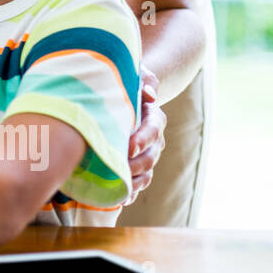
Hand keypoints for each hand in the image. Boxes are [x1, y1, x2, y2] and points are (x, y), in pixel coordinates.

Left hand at [124, 68, 166, 205]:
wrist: (120, 97)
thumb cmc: (126, 83)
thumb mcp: (136, 73)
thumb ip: (145, 78)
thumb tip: (149, 93)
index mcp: (153, 117)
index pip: (153, 129)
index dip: (143, 139)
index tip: (129, 147)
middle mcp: (153, 138)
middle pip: (151, 156)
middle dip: (137, 165)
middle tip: (119, 170)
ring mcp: (146, 153)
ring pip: (147, 172)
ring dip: (135, 182)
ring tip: (120, 188)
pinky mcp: (136, 164)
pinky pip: (138, 182)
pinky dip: (131, 191)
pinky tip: (120, 198)